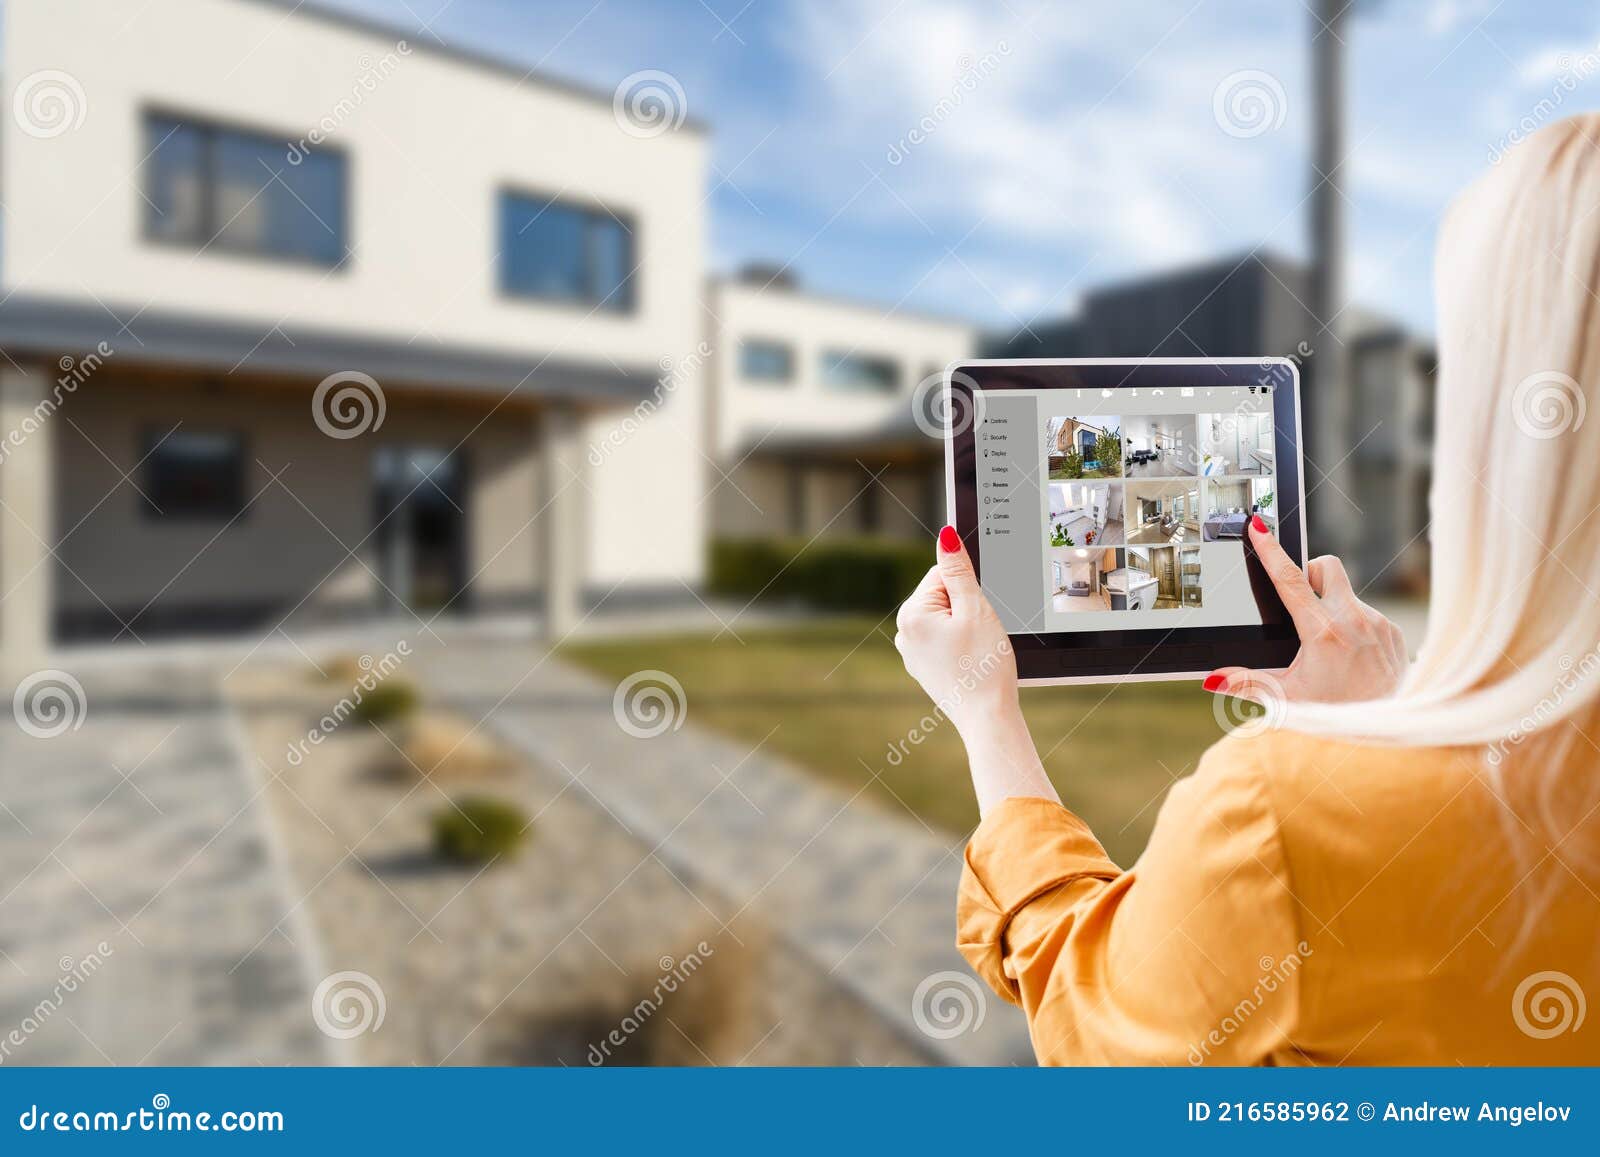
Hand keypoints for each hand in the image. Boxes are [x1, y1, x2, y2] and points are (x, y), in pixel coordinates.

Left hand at [895, 525, 1019, 738]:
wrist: (987, 717)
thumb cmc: (985, 665)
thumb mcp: (975, 609)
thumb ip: (958, 570)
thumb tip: (945, 536)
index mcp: (911, 614)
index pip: (942, 574)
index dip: (969, 589)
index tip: (979, 614)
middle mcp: (904, 632)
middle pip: (943, 597)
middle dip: (966, 608)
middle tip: (980, 635)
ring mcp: (912, 653)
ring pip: (946, 619)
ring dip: (966, 626)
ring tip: (977, 651)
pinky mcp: (924, 667)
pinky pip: (945, 641)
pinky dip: (961, 646)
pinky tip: (971, 663)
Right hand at [1206, 516, 1407, 704]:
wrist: (1388, 728)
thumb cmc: (1335, 715)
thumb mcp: (1286, 699)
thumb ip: (1247, 683)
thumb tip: (1213, 679)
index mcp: (1322, 632)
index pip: (1290, 580)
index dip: (1272, 551)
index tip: (1259, 527)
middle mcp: (1353, 620)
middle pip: (1326, 568)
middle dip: (1309, 575)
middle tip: (1300, 605)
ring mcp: (1377, 623)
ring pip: (1346, 594)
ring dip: (1331, 609)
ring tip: (1328, 649)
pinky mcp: (1393, 632)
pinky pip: (1367, 613)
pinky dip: (1353, 626)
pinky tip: (1351, 655)